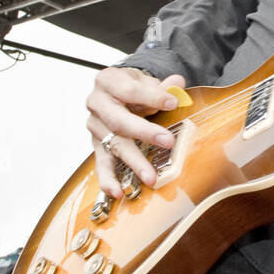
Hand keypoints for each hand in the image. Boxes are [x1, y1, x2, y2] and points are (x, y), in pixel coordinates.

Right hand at [86, 68, 187, 197]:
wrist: (117, 92)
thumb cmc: (134, 87)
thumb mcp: (147, 81)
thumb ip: (162, 85)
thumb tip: (178, 82)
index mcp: (108, 81)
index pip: (129, 90)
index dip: (152, 96)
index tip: (173, 103)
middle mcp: (97, 103)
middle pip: (119, 120)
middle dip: (144, 132)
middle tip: (168, 142)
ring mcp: (95, 126)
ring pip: (113, 145)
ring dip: (133, 161)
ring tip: (150, 177)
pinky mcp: (96, 145)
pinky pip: (101, 163)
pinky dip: (108, 179)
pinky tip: (117, 192)